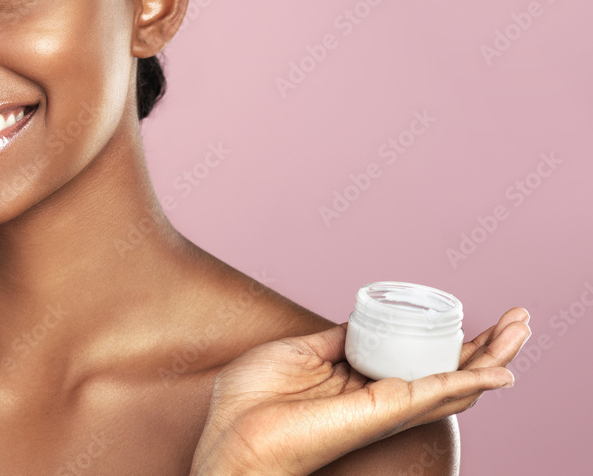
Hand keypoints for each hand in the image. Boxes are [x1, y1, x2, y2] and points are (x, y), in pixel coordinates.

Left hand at [190, 308, 530, 475]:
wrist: (230, 436)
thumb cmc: (253, 401)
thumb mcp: (298, 352)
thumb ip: (335, 340)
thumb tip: (359, 320)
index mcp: (358, 381)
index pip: (418, 360)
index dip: (450, 341)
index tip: (472, 317)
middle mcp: (378, 397)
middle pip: (446, 372)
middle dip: (486, 347)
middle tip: (519, 318)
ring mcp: (382, 407)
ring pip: (452, 384)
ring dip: (491, 357)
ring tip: (522, 328)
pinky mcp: (379, 412)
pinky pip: (431, 394)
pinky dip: (467, 383)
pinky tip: (498, 371)